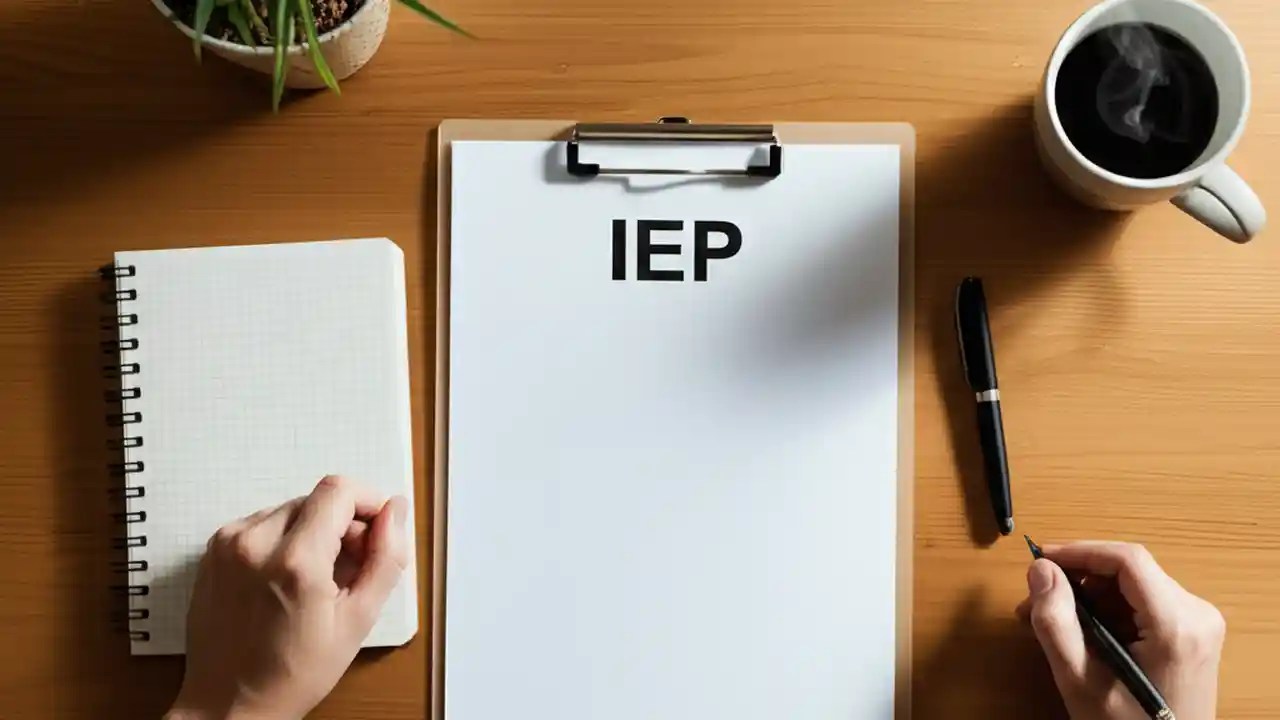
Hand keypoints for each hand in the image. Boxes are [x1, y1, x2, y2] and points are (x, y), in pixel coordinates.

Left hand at [165, 475, 409, 719]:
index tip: (376, 527)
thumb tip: (393, 513)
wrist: (230, 705)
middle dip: (341, 523)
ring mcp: (228, 545)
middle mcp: (254, 543)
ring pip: (289, 510)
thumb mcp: (357, 620)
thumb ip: (385, 558)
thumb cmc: (292, 674)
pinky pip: (261, 524)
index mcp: (295, 561)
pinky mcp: (213, 551)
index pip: (338, 490)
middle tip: (349, 567)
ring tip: (315, 579)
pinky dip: (282, 541)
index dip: (366, 501)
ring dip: (311, 531)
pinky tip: (286, 580)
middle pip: (315, 499)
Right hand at [1020, 542, 1224, 719]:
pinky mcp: (1194, 631)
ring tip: (1052, 619)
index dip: (1079, 551)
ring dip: (1089, 594)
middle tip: (1034, 600)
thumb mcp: (1081, 680)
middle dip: (1078, 578)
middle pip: (1129, 570)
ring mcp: (1200, 622)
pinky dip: (1108, 608)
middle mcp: (1197, 614)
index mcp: (1176, 625)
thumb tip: (1039, 569)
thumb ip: (1056, 622)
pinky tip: (1081, 630)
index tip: (1039, 558)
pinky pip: (1144, 602)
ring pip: (1133, 584)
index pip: (1128, 560)